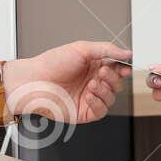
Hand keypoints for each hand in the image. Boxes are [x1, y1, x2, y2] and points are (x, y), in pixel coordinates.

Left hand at [4, 40, 129, 123]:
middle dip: (112, 78)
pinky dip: (99, 103)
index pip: (116, 68)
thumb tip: (127, 52)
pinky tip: (89, 95)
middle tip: (100, 73)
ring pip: (111, 98)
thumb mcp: (82, 48)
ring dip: (105, 90)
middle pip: (116, 83)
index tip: (125, 67)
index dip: (123, 68)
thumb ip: (107, 49)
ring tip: (91, 84)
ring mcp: (88, 98)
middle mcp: (91, 82)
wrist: (33, 81)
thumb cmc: (51, 64)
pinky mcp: (83, 112)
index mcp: (92, 66)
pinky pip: (101, 111)